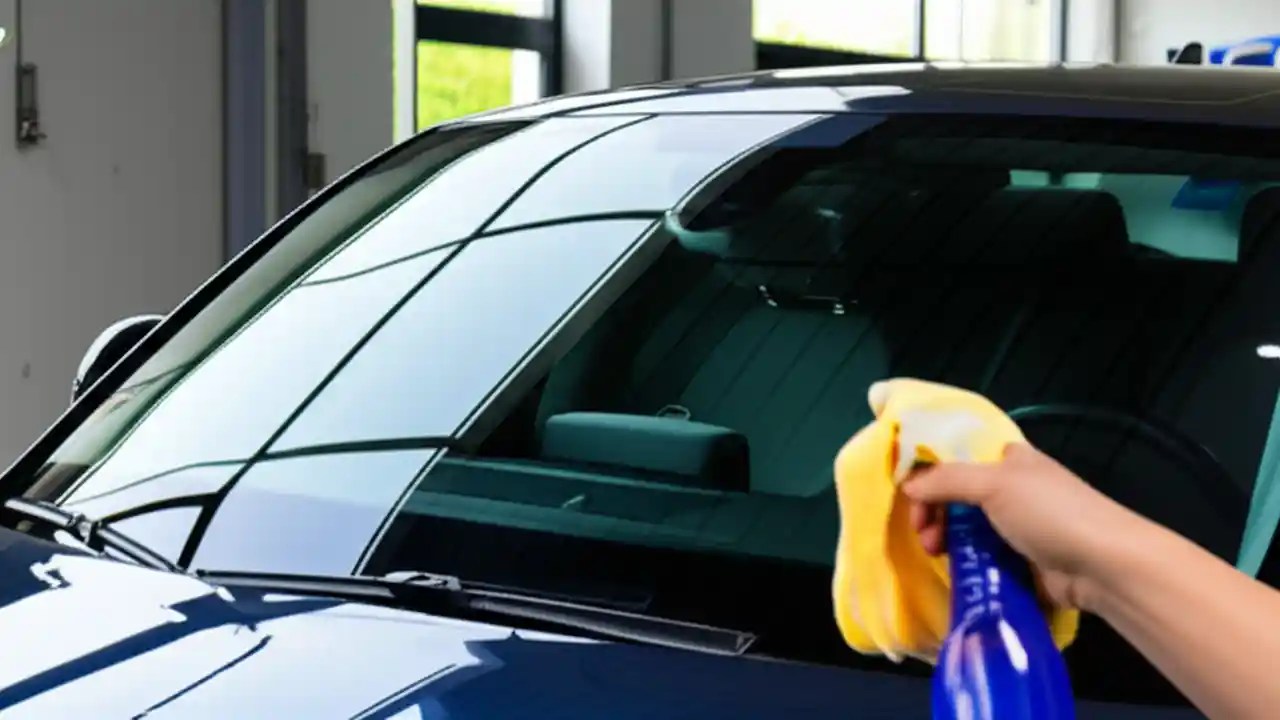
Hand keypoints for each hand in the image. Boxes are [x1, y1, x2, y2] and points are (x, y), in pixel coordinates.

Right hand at [901, 442, 1135, 611]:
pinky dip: (965, 561)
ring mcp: (1018, 526)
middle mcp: (1013, 488)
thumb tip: (907, 484)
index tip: (911, 498)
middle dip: (934, 513)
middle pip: (957, 496)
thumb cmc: (1049, 512)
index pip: (958, 458)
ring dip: (946, 539)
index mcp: (1009, 460)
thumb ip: (946, 480)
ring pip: (967, 529)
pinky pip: (983, 556)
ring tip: (937, 554)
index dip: (930, 474)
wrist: (1103, 564)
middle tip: (924, 534)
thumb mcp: (994, 484)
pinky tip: (955, 569)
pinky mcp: (1022, 560)